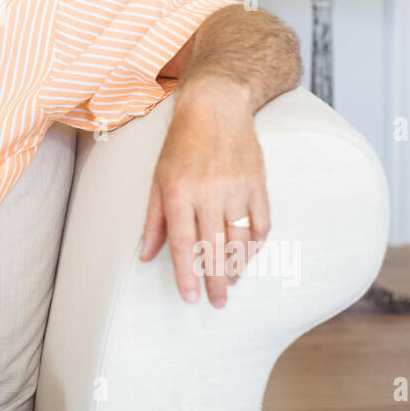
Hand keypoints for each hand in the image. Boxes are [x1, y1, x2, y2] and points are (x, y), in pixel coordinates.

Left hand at [140, 75, 269, 308]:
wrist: (217, 107)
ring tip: (230, 284)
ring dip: (236, 266)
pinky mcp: (258, 183)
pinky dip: (257, 244)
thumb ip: (154, 220)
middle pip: (213, 248)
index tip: (190, 298)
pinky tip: (249, 257)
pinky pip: (261, 223)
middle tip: (217, 303)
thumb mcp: (158, 178)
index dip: (186, 274)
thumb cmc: (181, 145)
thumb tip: (147, 257)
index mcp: (179, 192)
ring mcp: (237, 188)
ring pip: (240, 240)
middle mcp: (208, 193)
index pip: (182, 243)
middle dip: (215, 281)